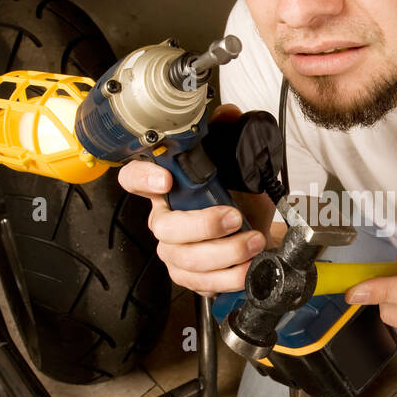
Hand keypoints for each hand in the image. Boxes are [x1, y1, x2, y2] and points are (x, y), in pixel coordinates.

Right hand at [116, 105, 267, 294]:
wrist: (261, 237)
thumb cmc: (242, 202)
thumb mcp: (240, 166)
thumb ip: (230, 136)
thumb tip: (227, 113)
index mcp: (167, 190)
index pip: (134, 178)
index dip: (143, 178)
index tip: (166, 179)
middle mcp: (165, 221)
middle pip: (165, 228)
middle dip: (203, 224)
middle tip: (234, 217)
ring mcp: (175, 252)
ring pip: (186, 258)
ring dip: (225, 252)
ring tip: (253, 242)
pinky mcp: (189, 277)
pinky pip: (201, 283)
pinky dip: (228, 277)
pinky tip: (248, 267)